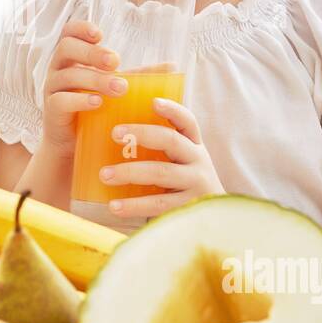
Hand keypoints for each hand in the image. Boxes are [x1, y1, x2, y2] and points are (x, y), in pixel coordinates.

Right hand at [38, 19, 125, 160]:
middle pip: (67, 48)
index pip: (69, 33)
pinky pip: (60, 100)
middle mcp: (58, 69)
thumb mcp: (116, 89)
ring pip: (68, 75)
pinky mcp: (51, 111)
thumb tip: (171, 66)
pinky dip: (80, 100)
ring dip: (95, 79)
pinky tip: (98, 103)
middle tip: (116, 62)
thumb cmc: (94, 111)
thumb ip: (138, 76)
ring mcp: (52, 89)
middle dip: (92, 53)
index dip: (81, 28)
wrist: (73, 146)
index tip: (100, 34)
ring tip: (119, 88)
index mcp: (72, 58)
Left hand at [100, 97, 224, 220]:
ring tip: (104, 174)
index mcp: (194, 145)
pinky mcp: (188, 207)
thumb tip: (116, 133)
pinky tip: (114, 206)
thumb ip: (161, 148)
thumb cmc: (185, 184)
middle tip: (114, 133)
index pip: (187, 121)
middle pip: (171, 141)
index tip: (153, 102)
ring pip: (161, 173)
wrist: (216, 220)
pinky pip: (158, 204)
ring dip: (129, 172)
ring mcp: (195, 184)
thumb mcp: (181, 162)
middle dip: (141, 134)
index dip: (172, 110)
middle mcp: (198, 160)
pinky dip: (134, 205)